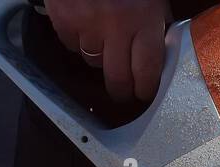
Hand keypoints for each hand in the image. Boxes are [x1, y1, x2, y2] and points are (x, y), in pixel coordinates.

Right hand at [45, 0, 171, 102]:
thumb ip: (154, 25)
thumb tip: (156, 58)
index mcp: (144, 20)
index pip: (147, 72)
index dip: (145, 89)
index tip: (143, 93)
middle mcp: (116, 27)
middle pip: (117, 80)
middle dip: (122, 92)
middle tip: (123, 92)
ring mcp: (88, 24)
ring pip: (93, 62)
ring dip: (98, 56)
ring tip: (102, 37)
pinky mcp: (64, 19)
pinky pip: (71, 44)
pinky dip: (77, 38)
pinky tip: (84, 21)